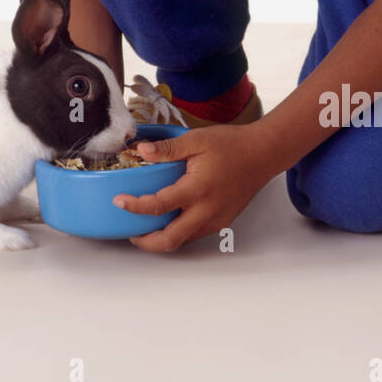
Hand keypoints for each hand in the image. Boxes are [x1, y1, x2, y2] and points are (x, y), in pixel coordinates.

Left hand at [111, 120, 275, 252]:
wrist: (262, 155)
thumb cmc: (232, 145)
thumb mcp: (197, 140)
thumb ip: (168, 148)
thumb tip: (141, 151)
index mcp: (197, 190)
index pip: (159, 206)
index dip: (135, 207)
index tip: (119, 202)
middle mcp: (206, 211)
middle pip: (170, 240)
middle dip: (145, 242)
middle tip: (130, 231)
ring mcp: (215, 220)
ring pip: (182, 240)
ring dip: (161, 238)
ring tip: (145, 226)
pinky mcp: (221, 222)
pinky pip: (194, 234)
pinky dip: (177, 231)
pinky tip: (168, 219)